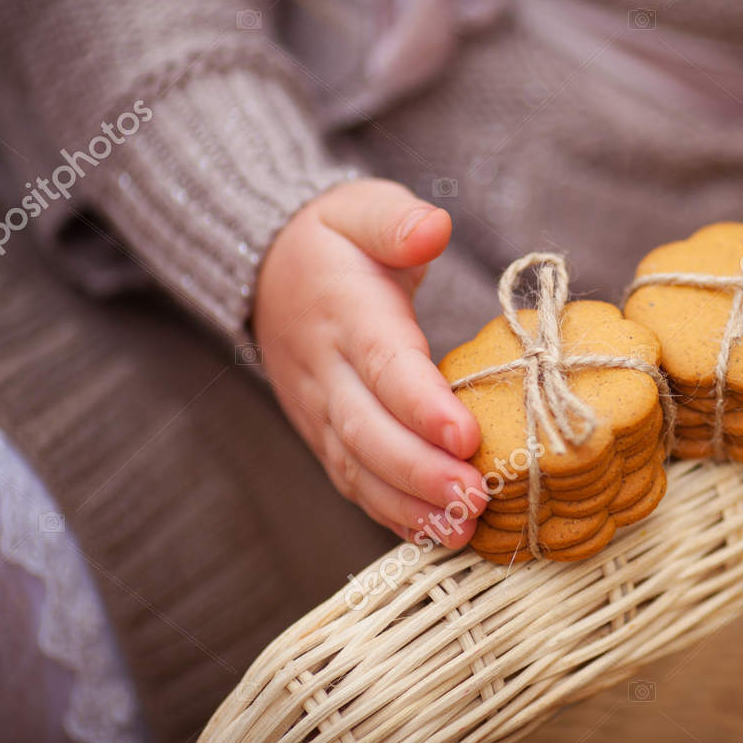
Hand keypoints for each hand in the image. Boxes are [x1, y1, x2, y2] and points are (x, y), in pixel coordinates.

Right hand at [254, 179, 484, 545]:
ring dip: (410, 506)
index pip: (384, 367)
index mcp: (344, 315)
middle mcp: (325, 373)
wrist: (265, 271)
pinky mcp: (326, 436)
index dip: (422, 407)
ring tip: (463, 529)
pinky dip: (393, 514)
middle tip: (476, 498)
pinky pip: (355, 483)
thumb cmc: (336, 241)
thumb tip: (434, 228)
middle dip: (422, 473)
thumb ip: (396, 220)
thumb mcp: (361, 208)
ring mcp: (319, 412)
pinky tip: (438, 534)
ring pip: (359, 470)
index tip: (466, 436)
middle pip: (370, 434)